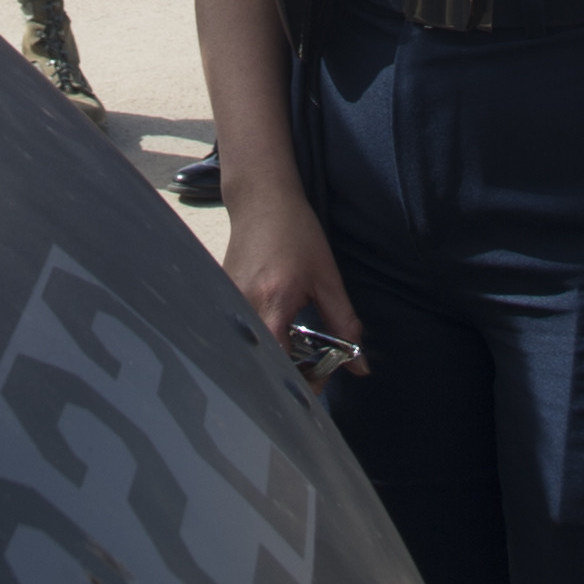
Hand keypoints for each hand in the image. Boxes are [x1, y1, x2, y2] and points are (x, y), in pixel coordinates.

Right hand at [217, 185, 361, 383]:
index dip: (300, 382)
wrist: (262, 201)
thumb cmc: (297, 234)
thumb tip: (360, 366)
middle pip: (262, 363)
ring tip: (296, 350)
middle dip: (287, 376)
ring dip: (274, 359)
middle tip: (311, 370)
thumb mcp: (327, 278)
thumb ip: (344, 323)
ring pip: (250, 351)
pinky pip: (242, 334)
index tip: (319, 382)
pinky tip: (278, 332)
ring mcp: (229, 305)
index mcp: (273, 303)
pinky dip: (261, 342)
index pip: (281, 364)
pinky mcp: (223, 301)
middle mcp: (245, 308)